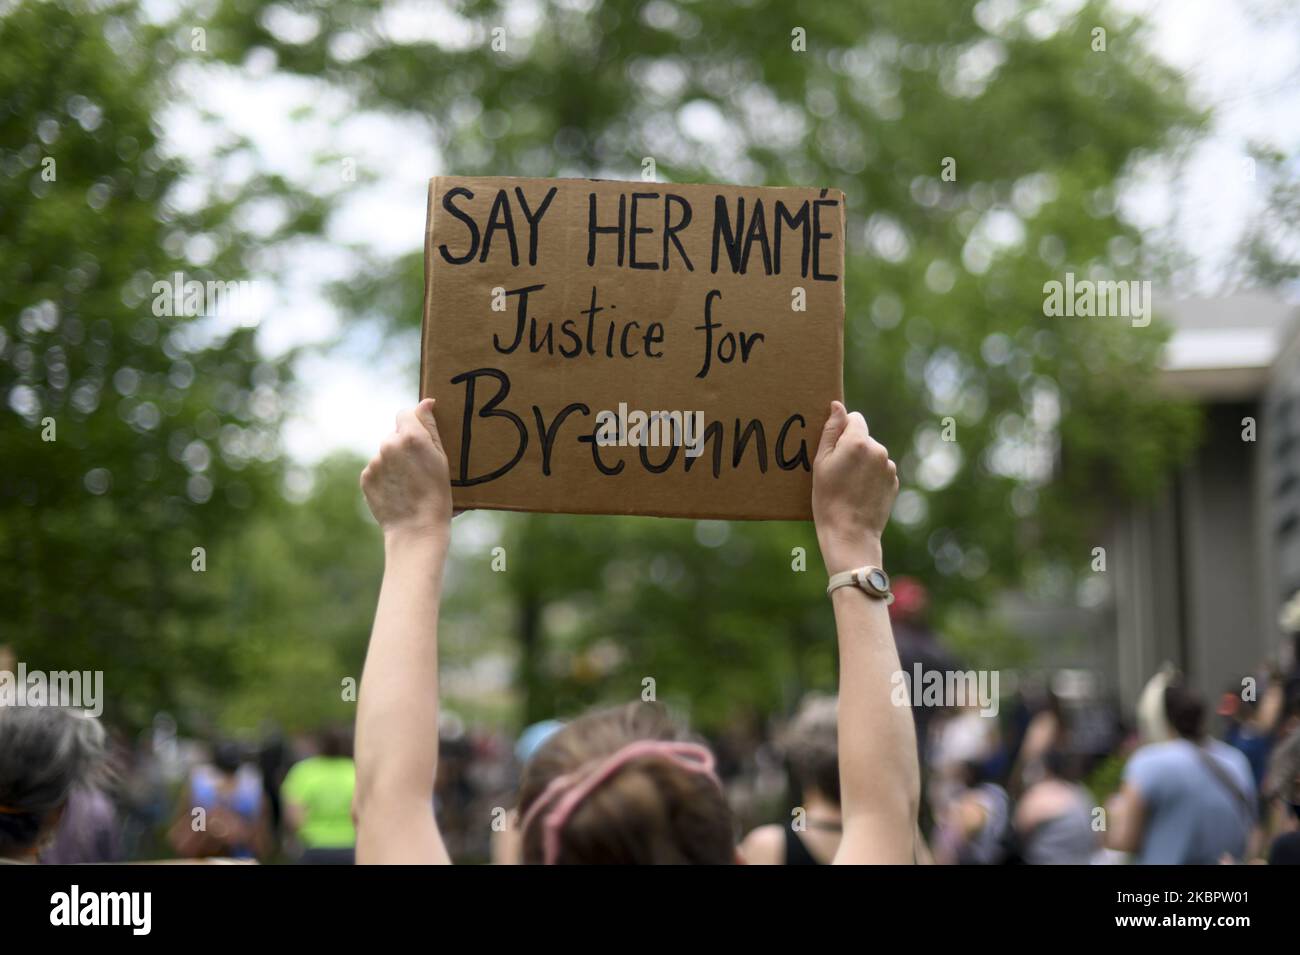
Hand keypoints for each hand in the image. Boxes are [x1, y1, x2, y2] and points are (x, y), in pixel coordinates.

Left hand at [361, 398, 452, 543]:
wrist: (416, 529)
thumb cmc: (438, 495)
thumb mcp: (442, 459)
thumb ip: (430, 426)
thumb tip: (425, 402)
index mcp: (410, 436)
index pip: (406, 414)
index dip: (415, 424)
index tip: (423, 440)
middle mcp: (388, 444)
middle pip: (395, 435)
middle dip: (405, 446)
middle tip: (420, 468)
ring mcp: (374, 462)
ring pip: (385, 453)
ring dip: (395, 462)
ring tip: (410, 483)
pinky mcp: (365, 477)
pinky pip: (377, 469)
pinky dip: (385, 476)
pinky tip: (398, 491)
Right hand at [812, 401, 898, 575]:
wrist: (850, 534)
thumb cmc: (828, 499)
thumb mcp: (821, 463)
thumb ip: (830, 430)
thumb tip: (837, 406)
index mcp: (859, 441)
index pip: (854, 418)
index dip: (841, 431)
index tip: (833, 449)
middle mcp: (879, 450)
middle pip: (863, 437)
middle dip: (852, 448)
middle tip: (837, 472)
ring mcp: (889, 467)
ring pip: (872, 455)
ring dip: (862, 463)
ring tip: (848, 486)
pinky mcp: (894, 482)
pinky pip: (880, 471)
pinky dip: (871, 478)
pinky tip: (859, 494)